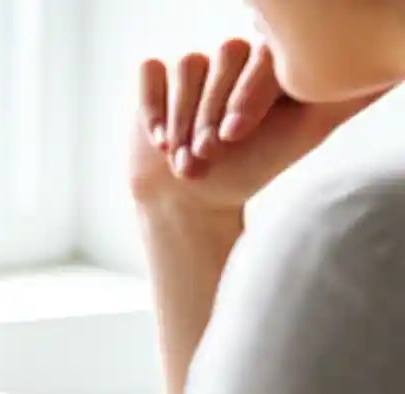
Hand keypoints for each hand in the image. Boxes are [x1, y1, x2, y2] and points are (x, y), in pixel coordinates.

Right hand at [131, 40, 374, 211]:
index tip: (235, 138)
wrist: (194, 197)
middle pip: (220, 58)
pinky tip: (160, 142)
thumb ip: (342, 99)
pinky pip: (152, 74)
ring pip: (185, 67)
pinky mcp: (156, 76)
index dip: (244, 98)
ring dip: (181, 121)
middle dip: (210, 115)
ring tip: (185, 160)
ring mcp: (194, 64)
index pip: (259, 57)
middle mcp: (232, 56)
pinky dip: (153, 110)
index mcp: (268, 62)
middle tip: (210, 153)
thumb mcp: (304, 133)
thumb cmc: (252, 166)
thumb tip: (384, 75)